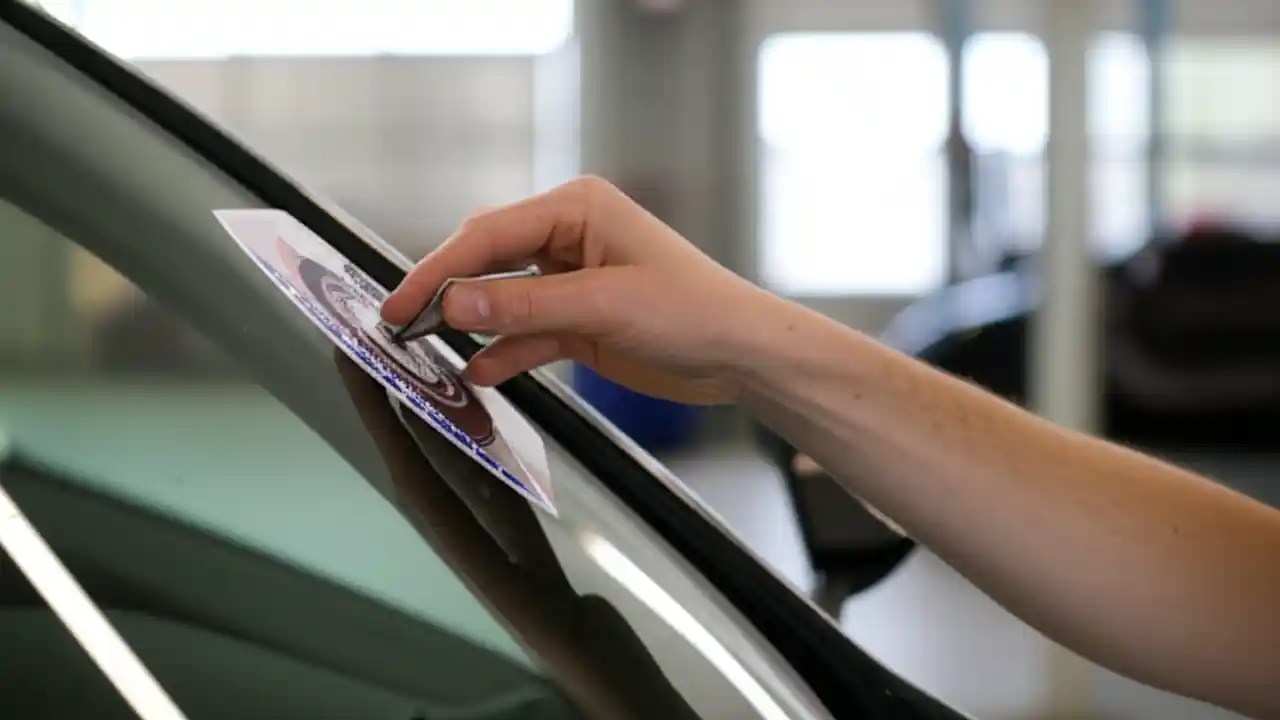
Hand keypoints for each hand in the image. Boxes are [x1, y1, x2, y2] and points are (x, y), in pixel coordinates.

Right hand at [381, 176, 776, 404]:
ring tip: (429, 351)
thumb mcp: (603, 306)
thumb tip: (454, 304)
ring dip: (472, 325)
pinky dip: (503, 353)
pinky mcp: (580, 322)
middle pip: (488, 261)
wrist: (740, 356)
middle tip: (402, 326)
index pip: (489, 233)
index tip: (400, 302)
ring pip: (503, 300)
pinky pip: (526, 334)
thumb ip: (524, 306)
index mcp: (577, 209)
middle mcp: (569, 237)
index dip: (439, 269)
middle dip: (448, 292)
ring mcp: (572, 281)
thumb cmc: (693, 311)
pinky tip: (479, 373)